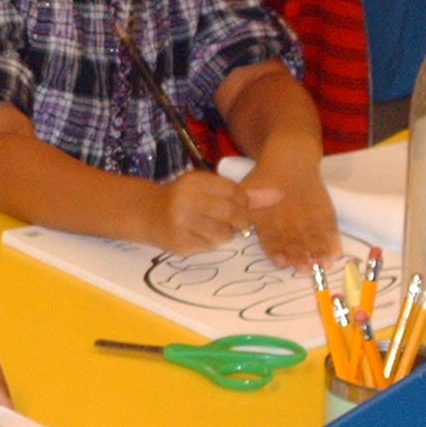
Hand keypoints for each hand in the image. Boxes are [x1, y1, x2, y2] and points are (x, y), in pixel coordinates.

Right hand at [149, 170, 281, 253]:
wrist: (147, 213)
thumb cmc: (183, 198)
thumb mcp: (208, 188)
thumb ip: (243, 193)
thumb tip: (279, 195)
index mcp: (195, 181)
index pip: (235, 191)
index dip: (244, 202)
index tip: (240, 206)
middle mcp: (186, 200)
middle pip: (232, 213)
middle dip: (240, 220)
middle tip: (235, 221)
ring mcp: (181, 222)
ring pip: (224, 233)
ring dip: (226, 233)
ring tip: (215, 227)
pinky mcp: (180, 242)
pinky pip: (210, 246)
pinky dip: (211, 242)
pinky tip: (200, 235)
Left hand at [243, 165, 340, 267]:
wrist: (289, 160)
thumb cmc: (263, 180)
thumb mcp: (244, 196)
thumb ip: (240, 216)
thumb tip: (232, 233)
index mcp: (267, 217)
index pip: (271, 237)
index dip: (277, 251)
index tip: (282, 263)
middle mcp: (288, 218)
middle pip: (294, 240)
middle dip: (299, 256)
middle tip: (304, 270)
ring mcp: (307, 215)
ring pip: (313, 236)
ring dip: (318, 253)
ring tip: (323, 265)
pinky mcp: (322, 210)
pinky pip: (329, 227)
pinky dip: (333, 240)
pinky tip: (336, 253)